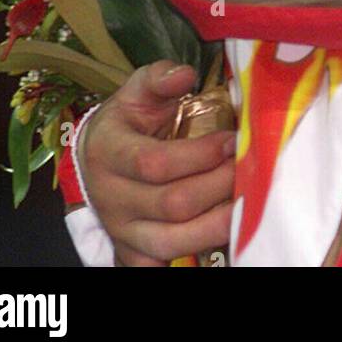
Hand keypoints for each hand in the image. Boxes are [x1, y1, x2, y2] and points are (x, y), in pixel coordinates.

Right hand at [77, 60, 236, 266]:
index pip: (155, 163)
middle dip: (218, 186)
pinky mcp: (132, 252)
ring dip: (217, 224)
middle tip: (247, 168)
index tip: (231, 141)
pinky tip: (223, 236)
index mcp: (109, 152)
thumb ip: (160, 78)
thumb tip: (187, 74)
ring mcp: (121, 230)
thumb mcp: (136, 90)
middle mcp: (111, 197)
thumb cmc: (126, 120)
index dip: (199, 155)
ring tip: (245, 202)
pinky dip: (194, 255)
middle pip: (172, 205)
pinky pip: (162, 267)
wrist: (94, 157)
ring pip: (172, 242)